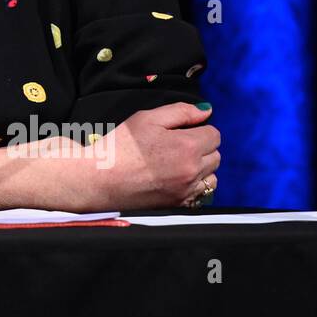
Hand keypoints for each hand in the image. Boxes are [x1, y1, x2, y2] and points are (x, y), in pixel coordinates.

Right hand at [80, 103, 219, 210]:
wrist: (100, 179)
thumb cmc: (120, 146)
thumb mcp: (147, 118)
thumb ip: (180, 111)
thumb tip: (206, 112)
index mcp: (187, 146)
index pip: (214, 134)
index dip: (198, 128)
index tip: (181, 130)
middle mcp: (192, 170)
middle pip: (216, 156)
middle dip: (202, 148)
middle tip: (177, 145)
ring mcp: (187, 190)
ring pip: (212, 177)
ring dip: (203, 169)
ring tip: (178, 163)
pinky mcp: (179, 204)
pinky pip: (201, 195)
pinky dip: (195, 186)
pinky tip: (176, 179)